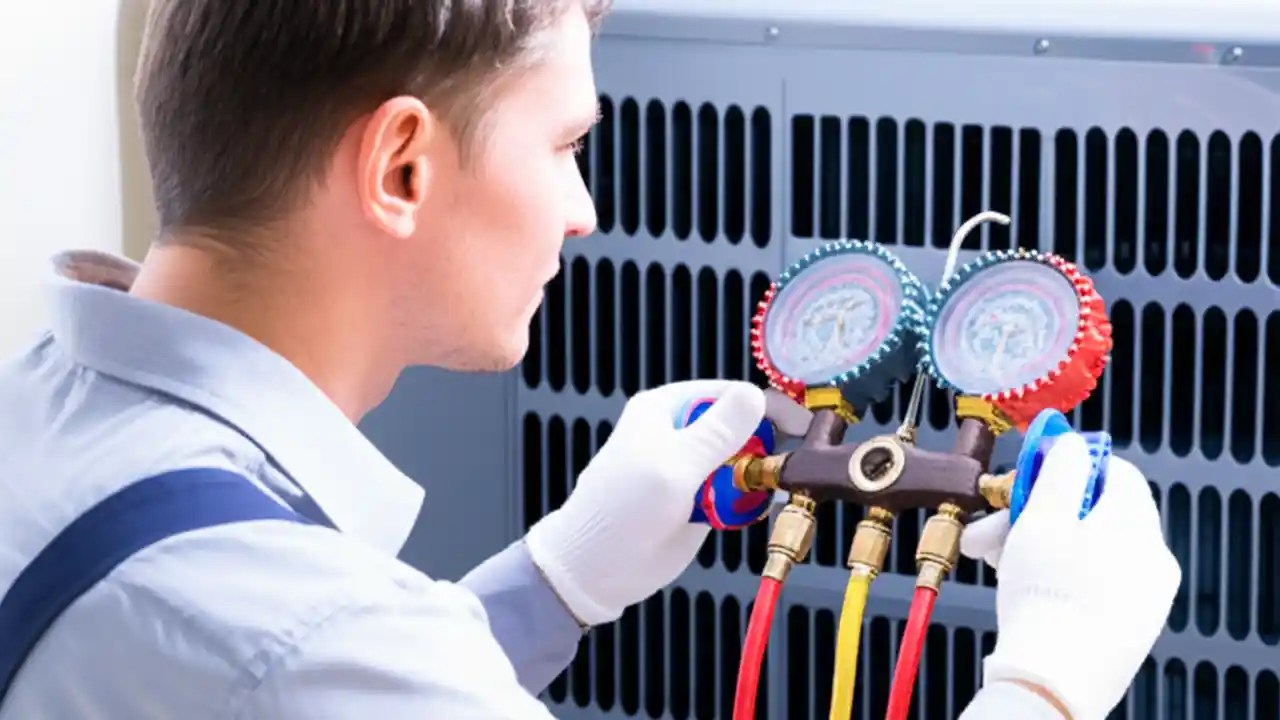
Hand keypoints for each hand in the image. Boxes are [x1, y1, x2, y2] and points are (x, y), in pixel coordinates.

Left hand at [523, 380, 765, 625]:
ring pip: (744, 460)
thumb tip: (753, 395)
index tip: (799, 425)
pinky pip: (737, 491)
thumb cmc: (618, 511)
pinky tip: (745, 511)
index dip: (766, 406)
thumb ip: (716, 433)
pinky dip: (747, 501)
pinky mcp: (701, 499)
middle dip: (765, 444)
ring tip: (755, 493)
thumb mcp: (673, 466)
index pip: (729, 393)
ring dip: (756, 476)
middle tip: (777, 466)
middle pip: (742, 426)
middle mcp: (681, 433)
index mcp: (666, 409)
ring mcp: (692, 467)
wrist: (596, 568)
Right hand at [960, 434, 1180, 719]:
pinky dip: (1054, 574)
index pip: (1113, 471)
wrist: (1052, 680)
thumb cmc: (1048, 596)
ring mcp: (1140, 597)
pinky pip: (1088, 582)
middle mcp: (1150, 560)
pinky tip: (1018, 584)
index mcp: (1138, 526)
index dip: (1068, 463)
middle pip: (1090, 512)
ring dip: (1034, 542)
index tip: (1032, 469)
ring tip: (991, 557)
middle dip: (1035, 510)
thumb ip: (1060, 470)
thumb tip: (1071, 443)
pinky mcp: (1124, 626)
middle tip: (995, 524)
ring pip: (1083, 548)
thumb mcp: (1044, 515)